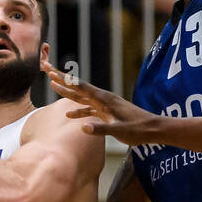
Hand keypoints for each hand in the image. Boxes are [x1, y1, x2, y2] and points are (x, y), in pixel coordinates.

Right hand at [42, 59, 159, 143]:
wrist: (153, 129)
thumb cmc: (138, 129)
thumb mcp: (119, 130)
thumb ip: (101, 128)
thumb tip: (83, 127)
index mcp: (105, 99)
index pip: (81, 87)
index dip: (65, 80)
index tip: (52, 73)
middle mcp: (103, 99)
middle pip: (78, 88)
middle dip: (62, 80)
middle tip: (47, 71)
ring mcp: (105, 106)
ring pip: (82, 97)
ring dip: (68, 93)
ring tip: (53, 87)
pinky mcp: (107, 113)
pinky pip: (89, 110)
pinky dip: (78, 111)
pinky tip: (69, 115)